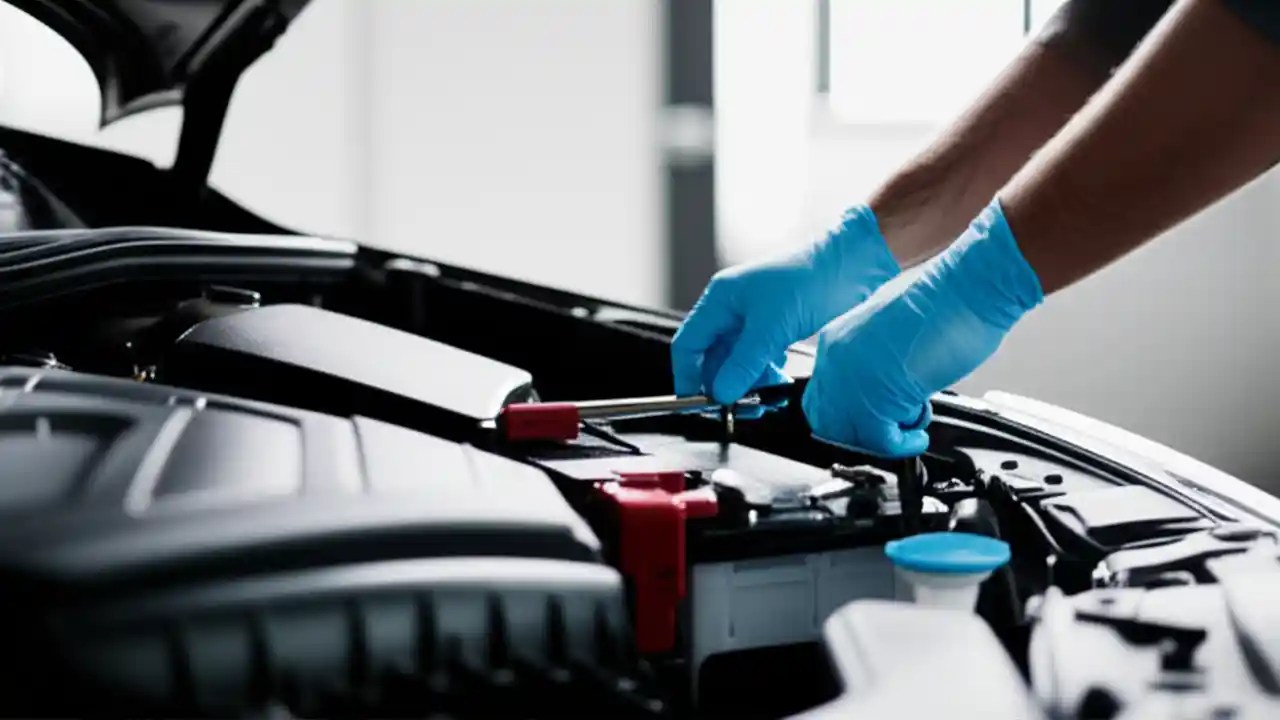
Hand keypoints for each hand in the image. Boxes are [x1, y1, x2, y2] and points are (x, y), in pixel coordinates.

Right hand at [671, 205, 900, 403]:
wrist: (852, 264)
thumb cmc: (809, 280)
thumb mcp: (771, 328)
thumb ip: (743, 364)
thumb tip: (720, 394)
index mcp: (720, 299)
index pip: (688, 345)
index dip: (687, 376)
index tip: (697, 404)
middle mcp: (732, 309)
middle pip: (712, 358)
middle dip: (724, 384)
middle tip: (737, 408)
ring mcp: (753, 319)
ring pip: (737, 362)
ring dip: (748, 383)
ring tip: (765, 397)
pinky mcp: (775, 328)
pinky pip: (758, 359)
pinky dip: (765, 374)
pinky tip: (779, 382)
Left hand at [802, 201, 1042, 456]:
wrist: (968, 287)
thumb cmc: (945, 301)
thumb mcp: (896, 331)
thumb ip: (878, 360)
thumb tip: (885, 387)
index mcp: (838, 339)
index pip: (823, 393)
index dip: (849, 413)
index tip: (877, 416)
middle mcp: (837, 360)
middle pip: (826, 419)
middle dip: (861, 431)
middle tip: (893, 426)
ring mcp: (852, 380)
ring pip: (850, 433)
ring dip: (884, 437)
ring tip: (913, 421)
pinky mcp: (878, 399)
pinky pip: (879, 441)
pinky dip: (901, 445)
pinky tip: (918, 435)